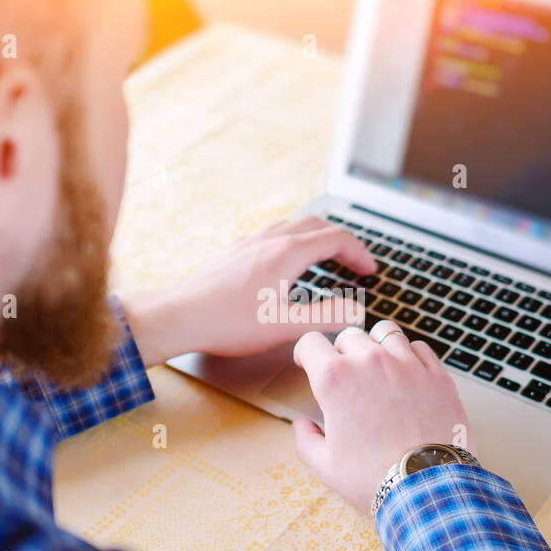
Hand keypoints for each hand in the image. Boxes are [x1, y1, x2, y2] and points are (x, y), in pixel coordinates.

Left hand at [120, 216, 375, 366]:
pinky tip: (286, 264)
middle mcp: (269, 240)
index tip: (370, 272)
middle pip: (317, 225)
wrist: (180, 316)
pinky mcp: (234, 252)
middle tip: (354, 264)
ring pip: (293, 226)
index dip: (359, 253)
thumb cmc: (228, 322)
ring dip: (317, 238)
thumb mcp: (285, 326)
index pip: (336, 238)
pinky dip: (293, 242)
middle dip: (342, 241)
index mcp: (287, 253)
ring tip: (327, 260)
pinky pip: (272, 235)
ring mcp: (249, 243)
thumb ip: (326, 317)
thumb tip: (356, 310)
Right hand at [291, 319, 474, 512]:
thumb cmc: (374, 479)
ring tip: (378, 368)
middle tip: (346, 375)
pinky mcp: (436, 374)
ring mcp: (407, 364)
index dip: (306, 354)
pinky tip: (407, 374)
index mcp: (335, 379)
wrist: (427, 488)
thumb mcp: (325, 466)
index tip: (308, 364)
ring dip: (376, 347)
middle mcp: (370, 362)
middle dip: (341, 352)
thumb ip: (306, 440)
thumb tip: (303, 426)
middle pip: (349, 336)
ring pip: (385, 333)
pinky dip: (409, 355)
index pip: (310, 342)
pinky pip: (419, 347)